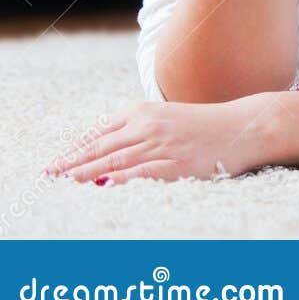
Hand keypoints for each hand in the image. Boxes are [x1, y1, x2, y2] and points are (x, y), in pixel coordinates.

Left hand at [44, 94, 298, 184]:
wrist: (247, 125)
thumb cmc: (210, 124)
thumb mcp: (171, 117)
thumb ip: (143, 128)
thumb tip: (114, 148)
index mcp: (145, 111)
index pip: (100, 132)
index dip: (76, 148)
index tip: (58, 162)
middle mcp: (148, 126)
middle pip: (99, 148)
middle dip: (71, 163)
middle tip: (49, 176)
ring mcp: (160, 145)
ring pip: (111, 162)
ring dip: (83, 174)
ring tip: (63, 184)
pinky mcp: (174, 164)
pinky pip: (136, 175)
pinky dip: (114, 181)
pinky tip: (98, 187)